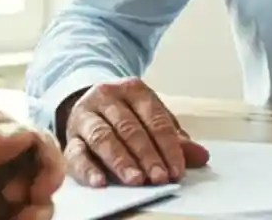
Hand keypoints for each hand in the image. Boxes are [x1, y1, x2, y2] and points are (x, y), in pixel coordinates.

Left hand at [0, 108, 63, 219]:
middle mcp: (7, 151)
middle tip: (30, 207)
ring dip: (40, 208)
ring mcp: (5, 181)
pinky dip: (26, 219)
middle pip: (47, 166)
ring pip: (40, 193)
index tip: (32, 190)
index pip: (38, 139)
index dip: (46, 163)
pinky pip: (24, 213)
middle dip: (47, 186)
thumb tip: (25, 136)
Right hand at [63, 78, 209, 187]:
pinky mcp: (69, 136)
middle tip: (159, 178)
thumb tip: (202, 156)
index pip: (155, 118)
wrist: (87, 102)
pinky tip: (100, 182)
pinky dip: (88, 169)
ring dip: (121, 161)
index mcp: (134, 89)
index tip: (176, 170)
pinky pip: (76, 153)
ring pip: (103, 137)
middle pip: (129, 128)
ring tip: (136, 180)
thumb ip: (175, 139)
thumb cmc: (127, 114)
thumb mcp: (152, 120)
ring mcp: (86, 115)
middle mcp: (107, 97)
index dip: (167, 146)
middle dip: (146, 155)